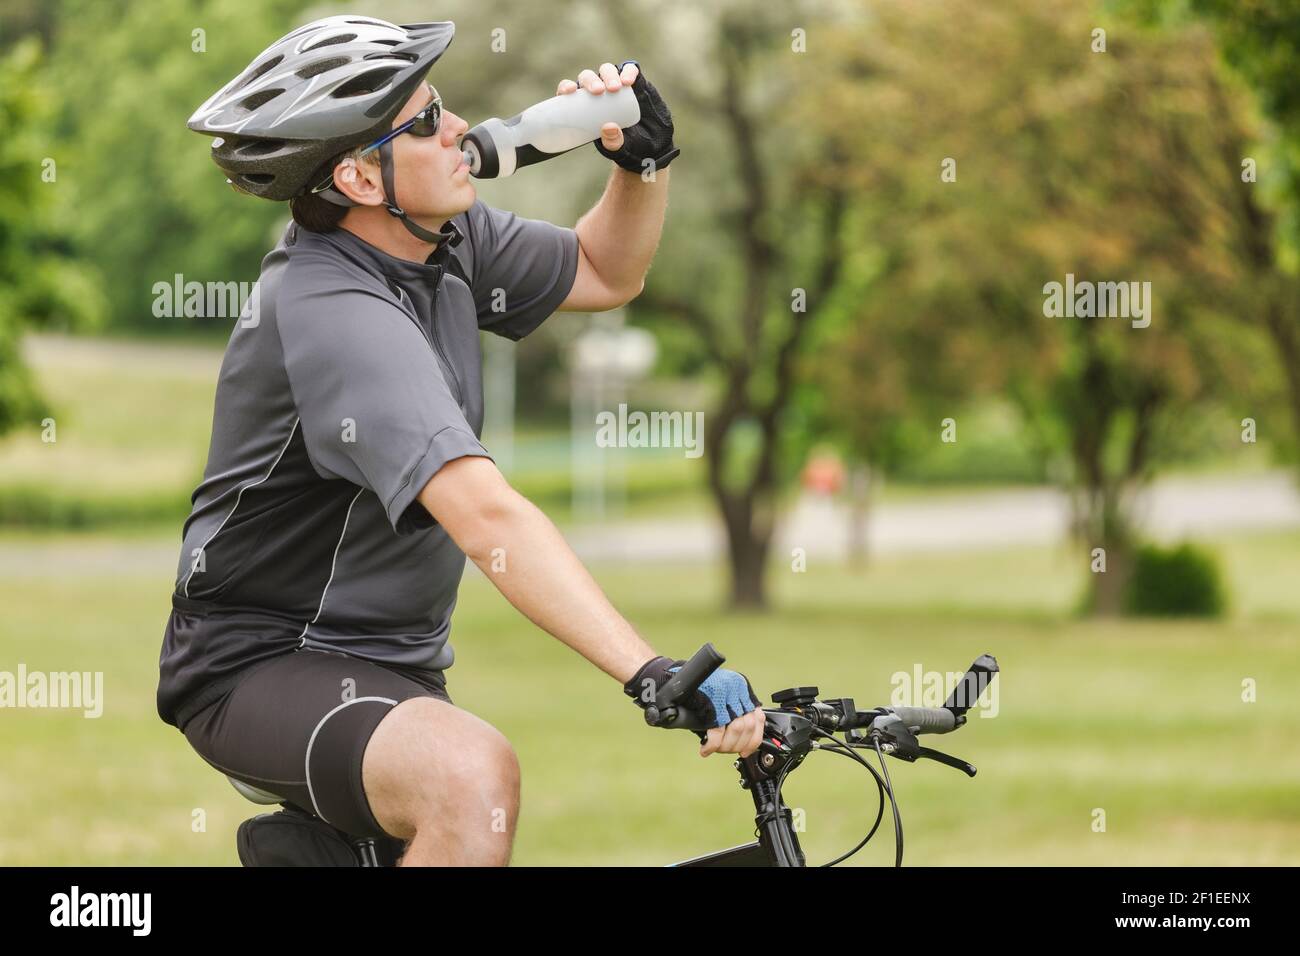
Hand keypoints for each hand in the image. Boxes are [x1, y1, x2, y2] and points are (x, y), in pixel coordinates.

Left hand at [556, 61, 639, 153]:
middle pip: (588, 77)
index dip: (566, 87)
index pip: (571, 92)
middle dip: (591, 80)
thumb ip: (614, 142)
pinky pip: (630, 70)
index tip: (569, 91)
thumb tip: (608, 127)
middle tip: (599, 91)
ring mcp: (617, 85)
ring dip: (608, 74)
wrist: (655, 143)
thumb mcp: (620, 148)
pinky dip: (628, 71)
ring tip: (616, 88)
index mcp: (587, 107)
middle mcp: (600, 92)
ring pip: (607, 70)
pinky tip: (628, 80)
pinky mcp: (636, 82)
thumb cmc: (630, 146)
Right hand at [624, 655, 763, 757]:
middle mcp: (736, 688)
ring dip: (726, 746)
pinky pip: (718, 731)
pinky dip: (713, 746)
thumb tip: (741, 741)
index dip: (754, 739)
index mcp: (740, 687)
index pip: (758, 717)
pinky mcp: (711, 701)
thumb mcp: (717, 701)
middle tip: (725, 751)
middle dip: (737, 745)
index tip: (746, 751)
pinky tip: (705, 749)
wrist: (667, 682)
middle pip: (748, 726)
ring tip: (715, 749)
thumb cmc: (690, 693)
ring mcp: (725, 693)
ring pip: (737, 729)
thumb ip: (730, 714)